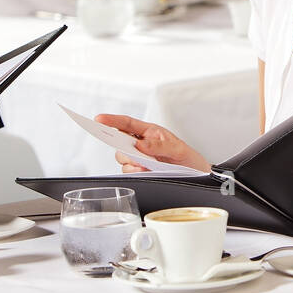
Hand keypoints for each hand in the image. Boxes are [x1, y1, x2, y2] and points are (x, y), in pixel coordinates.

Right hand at [96, 113, 212, 173]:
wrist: (194, 174)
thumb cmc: (185, 156)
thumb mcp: (176, 148)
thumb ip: (158, 146)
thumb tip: (140, 144)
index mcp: (149, 131)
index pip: (126, 123)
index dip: (111, 120)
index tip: (98, 119)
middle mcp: (141, 143)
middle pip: (119, 142)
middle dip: (123, 148)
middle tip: (135, 154)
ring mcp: (139, 157)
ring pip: (122, 158)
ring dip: (131, 162)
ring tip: (146, 166)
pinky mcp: (139, 170)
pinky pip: (128, 171)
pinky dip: (134, 171)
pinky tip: (146, 171)